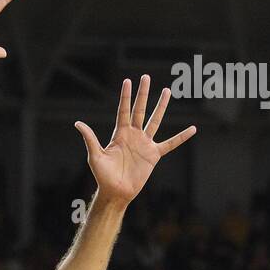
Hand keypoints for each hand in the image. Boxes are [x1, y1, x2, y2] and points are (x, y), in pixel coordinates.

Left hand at [76, 77, 195, 207]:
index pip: (124, 110)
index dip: (126, 96)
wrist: (116, 192)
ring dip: (161, 106)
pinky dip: (181, 137)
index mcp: (120, 133)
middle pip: (140, 109)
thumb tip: (77, 123)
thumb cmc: (103, 176)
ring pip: (155, 120)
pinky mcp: (154, 155)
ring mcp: (145, 144)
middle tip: (146, 77)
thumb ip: (89, 138)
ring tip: (167, 91)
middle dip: (143, 93)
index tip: (127, 81)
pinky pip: (170, 144)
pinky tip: (192, 129)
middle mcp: (133, 135)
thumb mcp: (95, 156)